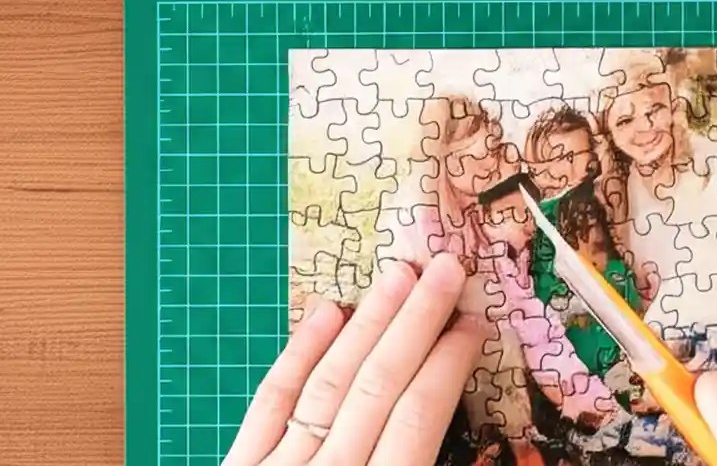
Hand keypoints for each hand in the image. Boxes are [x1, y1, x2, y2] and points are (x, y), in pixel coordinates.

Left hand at [226, 253, 487, 465]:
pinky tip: (328, 312)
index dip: (449, 365)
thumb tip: (476, 433)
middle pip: (378, 384)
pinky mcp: (241, 463)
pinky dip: (299, 354)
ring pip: (329, 381)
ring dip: (368, 324)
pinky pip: (273, 401)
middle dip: (416, 322)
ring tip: (399, 276)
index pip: (420, 416)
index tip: (473, 321)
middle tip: (445, 269)